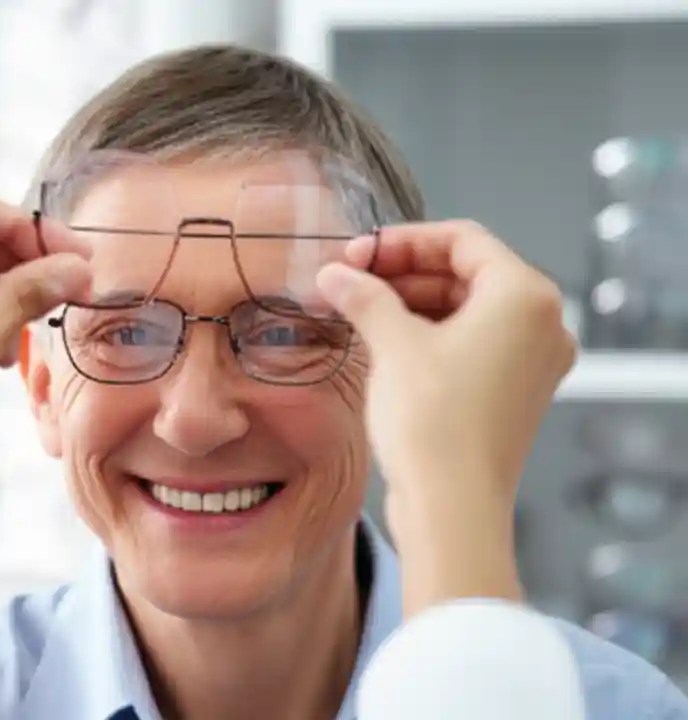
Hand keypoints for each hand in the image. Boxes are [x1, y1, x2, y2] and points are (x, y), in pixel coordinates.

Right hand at [316, 220, 576, 613]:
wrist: (452, 507)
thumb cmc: (433, 421)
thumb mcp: (392, 345)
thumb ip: (364, 297)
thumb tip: (335, 272)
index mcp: (524, 296)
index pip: (462, 240)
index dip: (403, 241)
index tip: (356, 253)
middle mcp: (542, 323)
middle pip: (467, 273)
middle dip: (404, 273)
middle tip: (349, 280)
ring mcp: (533, 361)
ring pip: (468, 309)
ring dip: (412, 303)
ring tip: (357, 311)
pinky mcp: (516, 392)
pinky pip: (473, 343)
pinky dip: (430, 334)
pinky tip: (384, 342)